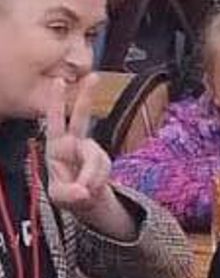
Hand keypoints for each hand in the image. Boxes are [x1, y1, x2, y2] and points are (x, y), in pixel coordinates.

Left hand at [44, 77, 113, 217]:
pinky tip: (93, 187)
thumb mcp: (60, 197)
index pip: (55, 121)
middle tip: (94, 77)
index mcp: (56, 148)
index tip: (59, 82)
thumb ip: (68, 194)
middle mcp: (74, 144)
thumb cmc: (67, 194)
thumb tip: (83, 190)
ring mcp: (91, 149)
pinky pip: (105, 167)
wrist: (87, 201)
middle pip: (82, 117)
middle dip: (87, 97)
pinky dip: (99, 180)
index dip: (57, 102)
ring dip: (91, 176)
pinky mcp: (103, 157)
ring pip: (95, 157)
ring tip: (85, 190)